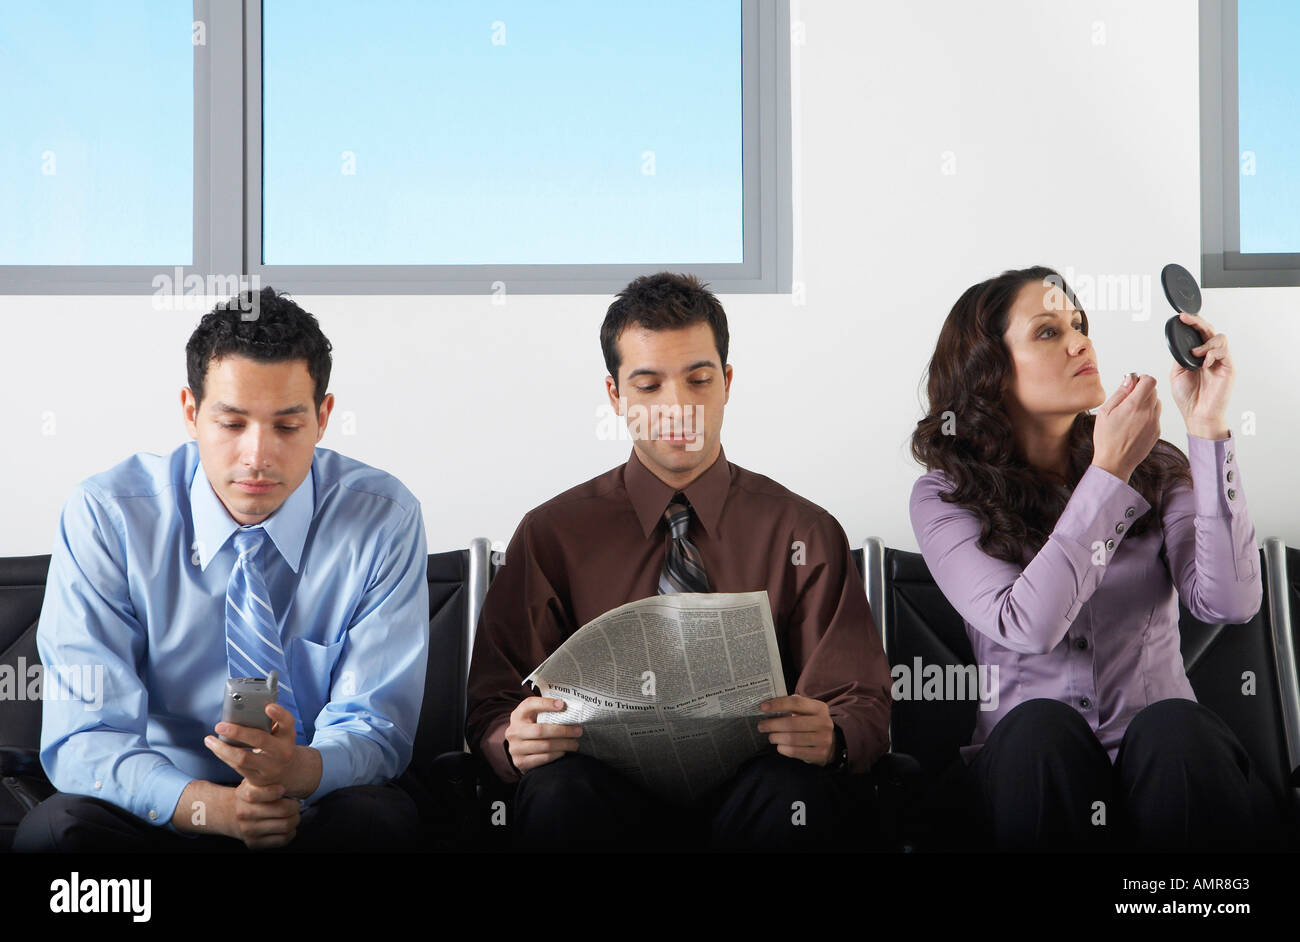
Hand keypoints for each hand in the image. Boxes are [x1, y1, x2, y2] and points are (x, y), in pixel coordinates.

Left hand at [205, 703, 299, 789]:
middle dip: (238, 732)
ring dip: (222, 748)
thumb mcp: (280, 732)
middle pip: (259, 740)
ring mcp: (270, 767)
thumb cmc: (278, 744)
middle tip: (219, 726)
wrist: (287, 771)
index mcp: (287, 735)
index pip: (287, 722)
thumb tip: (244, 709)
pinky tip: (215, 748)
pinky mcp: (258, 778)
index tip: (268, 707)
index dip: (279, 714)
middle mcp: (282, 751)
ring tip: (209, 740)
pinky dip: (224, 756)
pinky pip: (237, 766)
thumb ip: (269, 721)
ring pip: (243, 758)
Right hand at [226, 778, 299, 849]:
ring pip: (286, 825)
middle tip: (296, 803)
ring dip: (295, 819)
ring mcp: (248, 830)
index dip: (272, 791)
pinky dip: (291, 832)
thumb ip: (263, 773)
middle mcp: (244, 814)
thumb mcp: (252, 781)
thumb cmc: (251, 795)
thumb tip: (280, 762)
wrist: (232, 816)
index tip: (282, 789)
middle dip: (295, 806)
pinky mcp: (254, 843)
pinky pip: (283, 839)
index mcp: (242, 795)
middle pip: (282, 810)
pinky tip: (288, 826)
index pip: (255, 794)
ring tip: (293, 814)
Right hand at [505, 697, 582, 772]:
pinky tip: (564, 751)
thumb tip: (568, 707)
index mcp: (518, 715)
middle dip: (563, 731)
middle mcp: (514, 731)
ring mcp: (515, 748)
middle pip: (541, 730)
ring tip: (575, 743)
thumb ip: (545, 712)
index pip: (530, 705)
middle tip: (578, 731)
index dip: (545, 704)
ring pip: (545, 746)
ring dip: (564, 744)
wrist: (519, 750)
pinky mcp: (521, 762)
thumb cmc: (532, 729)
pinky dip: (557, 755)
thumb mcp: (533, 718)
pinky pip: (544, 758)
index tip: (563, 705)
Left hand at [757, 695, 834, 764]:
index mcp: (819, 708)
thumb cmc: (812, 723)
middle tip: (761, 726)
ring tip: (770, 737)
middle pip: (791, 723)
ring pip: (791, 739)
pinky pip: (794, 751)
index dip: (778, 704)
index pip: (796, 703)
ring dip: (776, 737)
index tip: (763, 707)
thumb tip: (769, 704)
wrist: (831, 743)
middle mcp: (824, 723)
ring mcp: (823, 739)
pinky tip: (779, 746)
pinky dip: (782, 748)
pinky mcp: (819, 754)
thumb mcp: (808, 711)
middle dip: (772, 725)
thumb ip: (793, 705)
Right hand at [1092, 373, 1161, 482]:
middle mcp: (1148, 413)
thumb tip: (1129, 380)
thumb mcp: (1105, 412)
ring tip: (1132, 412)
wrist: (1115, 462)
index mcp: (1134, 405)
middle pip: (1154, 391)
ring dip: (1147, 402)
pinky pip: (1156, 416)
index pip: (1149, 381)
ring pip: (1157, 403)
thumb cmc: (1107, 439)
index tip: (1133, 383)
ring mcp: (1155, 423)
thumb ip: (1119, 393)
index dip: (1141, 379)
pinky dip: (1148, 415)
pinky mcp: (1157, 432)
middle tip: (1129, 399)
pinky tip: (1134, 424)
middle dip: (1142, 390)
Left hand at [1169, 311, 1232, 438]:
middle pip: (1209, 331)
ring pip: (1219, 338)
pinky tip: (1203, 364)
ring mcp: (1220, 361)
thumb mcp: (1177, 372)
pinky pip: (1223, 352)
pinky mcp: (1228, 368)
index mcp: (1197, 356)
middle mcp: (1210, 356)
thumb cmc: (1188, 397)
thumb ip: (1180, 356)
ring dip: (1205, 342)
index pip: (1198, 334)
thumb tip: (1179, 343)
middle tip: (1187, 319)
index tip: (1181, 317)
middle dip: (1198, 322)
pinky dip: (1212, 354)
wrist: (1197, 414)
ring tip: (1195, 354)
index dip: (1192, 323)